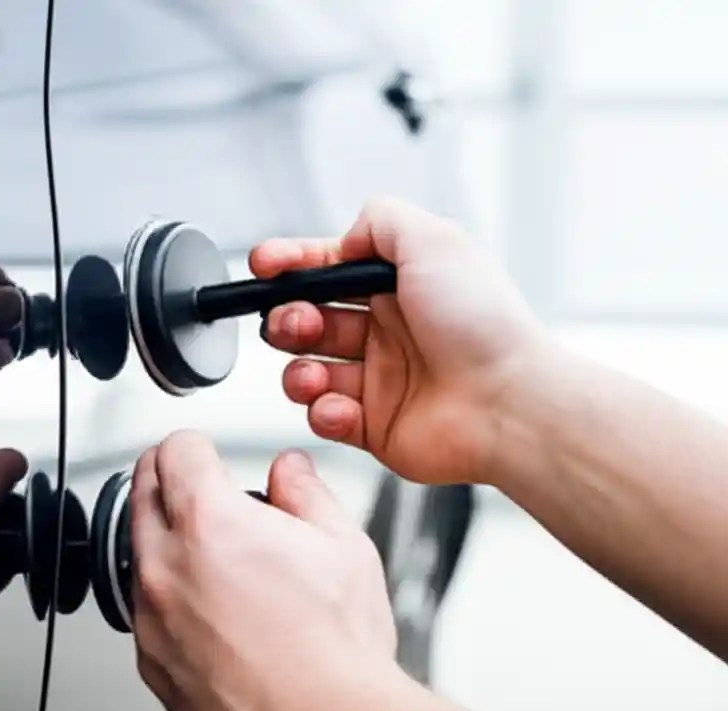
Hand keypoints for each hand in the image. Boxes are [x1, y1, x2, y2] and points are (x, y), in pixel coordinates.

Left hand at [130, 431, 430, 710]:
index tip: (206, 451)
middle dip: (169, 477)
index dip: (197, 443)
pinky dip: (169, 597)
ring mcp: (150, 614)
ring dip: (166, 539)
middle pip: (142, 489)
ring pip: (138, 551)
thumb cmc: (333, 654)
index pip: (177, 449)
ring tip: (218, 556)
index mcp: (208, 521)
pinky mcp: (150, 657)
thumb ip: (307, 491)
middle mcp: (165, 564)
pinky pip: (146, 607)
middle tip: (199, 485)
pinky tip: (213, 610)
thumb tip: (290, 470)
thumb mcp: (343, 546)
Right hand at [253, 196, 546, 484]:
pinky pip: (326, 417)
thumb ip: (380, 221)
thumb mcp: (434, 239)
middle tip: (296, 323)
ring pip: (306, 371)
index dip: (290, 264)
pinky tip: (341, 406)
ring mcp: (380, 380)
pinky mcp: (375, 426)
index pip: (327, 269)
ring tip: (312, 374)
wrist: (510, 403)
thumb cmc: (484, 325)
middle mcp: (387, 331)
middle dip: (287, 319)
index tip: (262, 267)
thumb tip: (343, 239)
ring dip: (298, 370)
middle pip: (307, 320)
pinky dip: (324, 411)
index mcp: (398, 286)